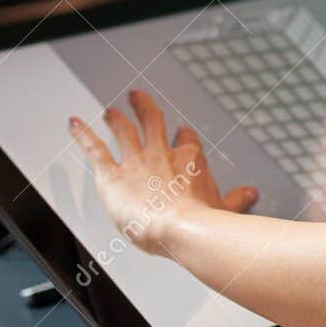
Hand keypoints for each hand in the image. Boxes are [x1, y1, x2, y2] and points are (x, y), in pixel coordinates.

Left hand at [68, 90, 258, 256]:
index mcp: (191, 160)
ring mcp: (136, 161)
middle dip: (144, 107)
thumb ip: (236, 199)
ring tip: (109, 110)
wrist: (182, 230)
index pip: (186, 140)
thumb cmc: (204, 223)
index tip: (181, 133)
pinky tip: (74, 124)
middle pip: (152, 121)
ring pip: (123, 130)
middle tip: (136, 96)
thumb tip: (251, 194)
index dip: (182, 136)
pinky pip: (95, 148)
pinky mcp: (112, 175)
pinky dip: (83, 135)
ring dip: (115, 117)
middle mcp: (162, 154)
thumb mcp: (225, 209)